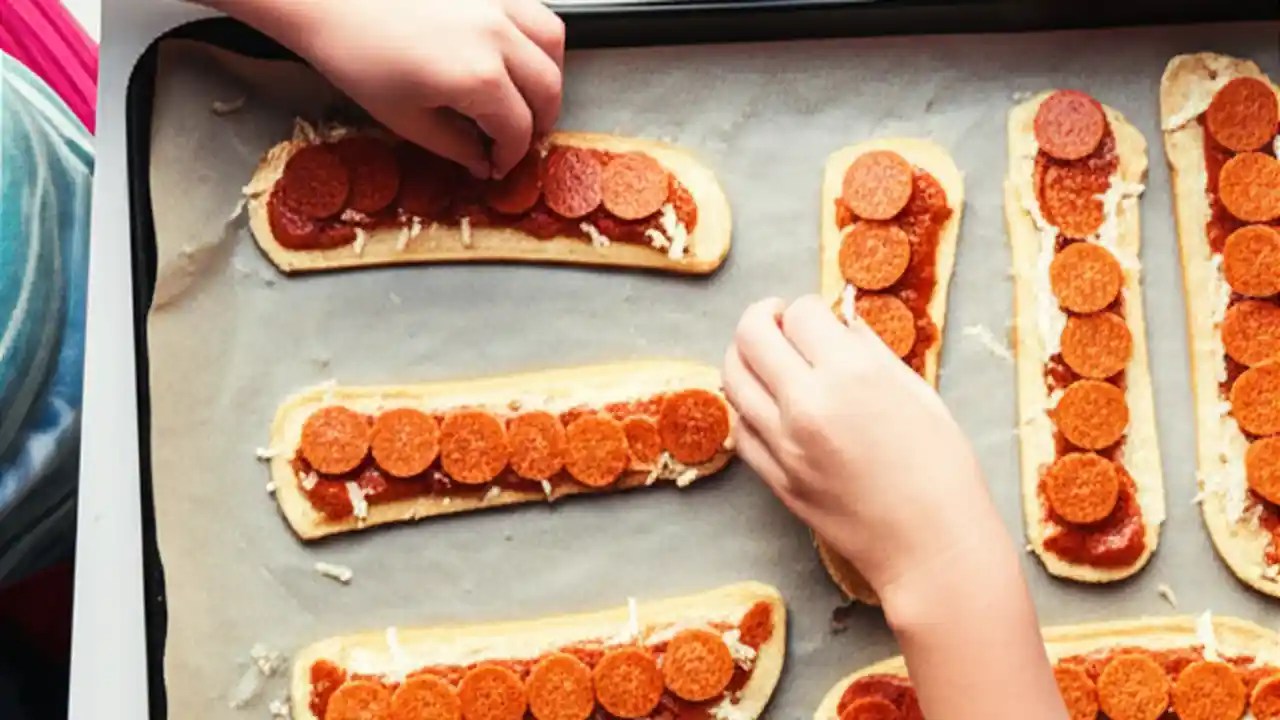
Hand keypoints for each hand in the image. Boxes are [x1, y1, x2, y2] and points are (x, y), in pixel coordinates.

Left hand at [218, 0, 564, 178]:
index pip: (518, 128)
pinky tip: (517, 55)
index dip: (511, 155)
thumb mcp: (405, 119)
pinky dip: (536, 38)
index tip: (497, 165)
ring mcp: (496, 4)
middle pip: (547, 88)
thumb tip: (481, 162)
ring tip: (529, 96)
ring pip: (552, 42)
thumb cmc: (356, 56)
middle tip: (518, 140)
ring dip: (549, 76)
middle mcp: (499, 37)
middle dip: (539, 122)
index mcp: (480, 78)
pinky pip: (532, 11)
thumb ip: (455, 145)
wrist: (327, 1)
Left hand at [723, 294, 990, 596]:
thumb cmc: (941, 469)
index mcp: (851, 375)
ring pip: (733, 378)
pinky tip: (767, 404)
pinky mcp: (774, 477)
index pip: (801, 313)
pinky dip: (747, 405)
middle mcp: (807, 404)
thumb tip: (840, 322)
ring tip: (766, 358)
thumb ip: (871, 351)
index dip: (810, 308)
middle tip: (778, 320)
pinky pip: (740, 427)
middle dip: (763, 316)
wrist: (931, 546)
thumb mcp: (917, 392)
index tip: (819, 317)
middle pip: (751, 335)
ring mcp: (784, 443)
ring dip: (745, 356)